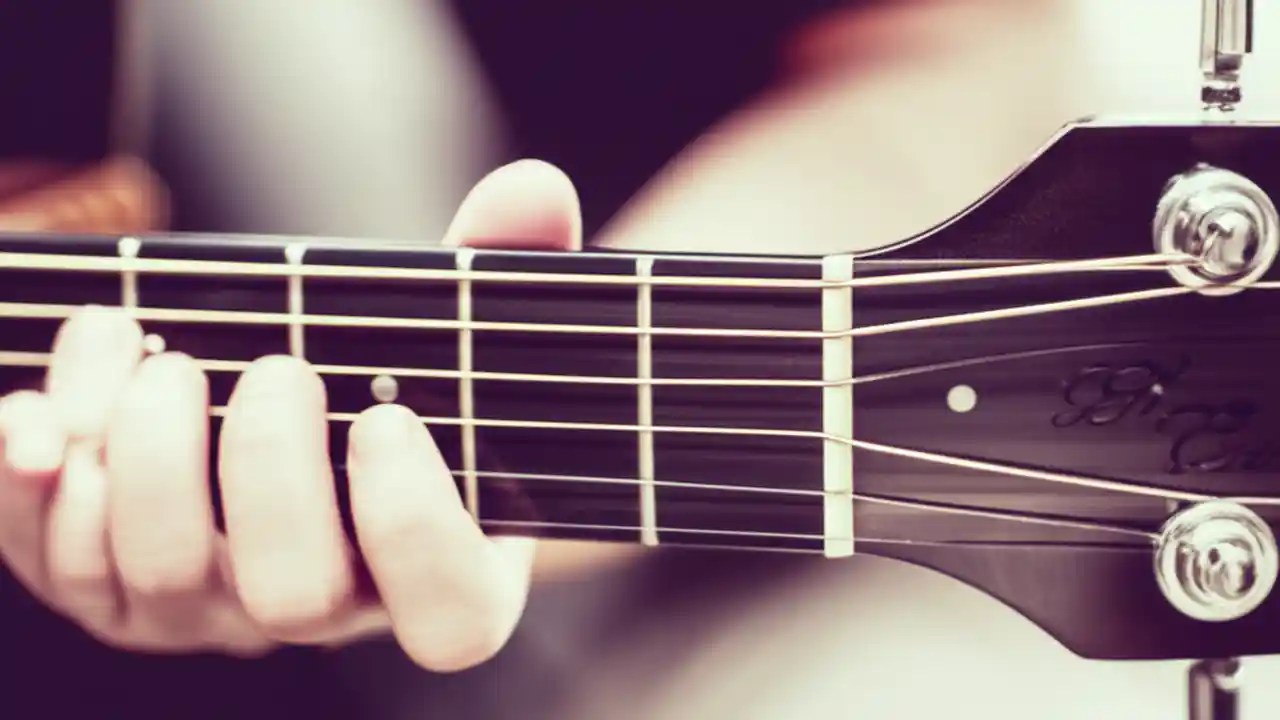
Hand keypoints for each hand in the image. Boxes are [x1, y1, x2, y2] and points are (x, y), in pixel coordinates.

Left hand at [0, 159, 582, 669]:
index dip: (416, 532)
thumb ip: (509, 264)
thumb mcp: (466, 326)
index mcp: (444, 570)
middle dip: (270, 474)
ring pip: (165, 580)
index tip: (390, 417)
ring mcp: (215, 609)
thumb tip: (535, 189)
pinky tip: (44, 410)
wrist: (313, 426)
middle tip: (276, 368)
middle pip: (292, 600)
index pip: (449, 615)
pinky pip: (62, 566)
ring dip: (147, 462)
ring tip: (159, 360)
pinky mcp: (116, 587)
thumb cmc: (403, 382)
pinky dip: (38, 487)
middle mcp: (329, 609)